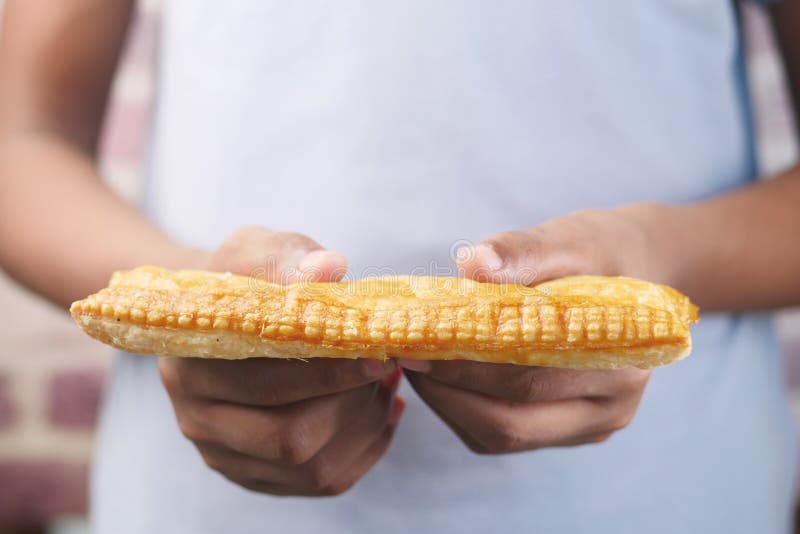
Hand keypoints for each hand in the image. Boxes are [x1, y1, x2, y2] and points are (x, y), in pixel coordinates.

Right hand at [160, 226, 403, 494]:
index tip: (377, 354)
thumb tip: (329, 267)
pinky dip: (365, 450)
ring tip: (387, 387)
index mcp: (192, 364)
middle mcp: (196, 418)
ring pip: (311, 469)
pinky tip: (381, 412)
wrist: (225, 313)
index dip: (331, 374)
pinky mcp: (253, 473)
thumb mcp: (262, 251)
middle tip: (387, 370)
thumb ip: (290, 259)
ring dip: (365, 428)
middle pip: (290, 441)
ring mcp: (223, 453)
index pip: (268, 386)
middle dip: (353, 406)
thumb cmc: (249, 278)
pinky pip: (324, 483)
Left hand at [401, 207, 663, 453]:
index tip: (417, 345)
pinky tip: (445, 379)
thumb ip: (522, 252)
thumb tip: (473, 262)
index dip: (464, 367)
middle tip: (406, 359)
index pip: (527, 378)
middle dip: (448, 393)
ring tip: (419, 366)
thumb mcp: (567, 240)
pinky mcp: (572, 428)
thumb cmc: (599, 253)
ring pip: (504, 436)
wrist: (635, 271)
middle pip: (512, 422)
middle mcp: (614, 405)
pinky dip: (467, 411)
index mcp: (621, 360)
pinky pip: (509, 434)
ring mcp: (594, 424)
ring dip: (452, 405)